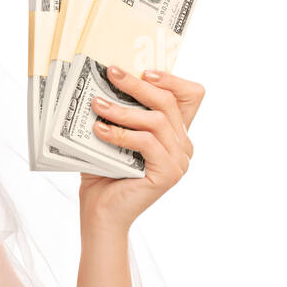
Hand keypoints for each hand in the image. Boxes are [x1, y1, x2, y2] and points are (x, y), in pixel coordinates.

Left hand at [78, 65, 204, 231]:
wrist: (100, 214)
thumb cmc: (103, 175)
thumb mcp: (112, 137)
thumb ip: (118, 113)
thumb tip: (102, 82)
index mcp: (174, 134)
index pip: (190, 96)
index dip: (172, 79)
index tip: (144, 71)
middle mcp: (183, 146)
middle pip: (170, 103)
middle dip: (139, 85)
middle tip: (112, 73)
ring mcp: (179, 161)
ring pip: (157, 120)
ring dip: (123, 109)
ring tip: (97, 105)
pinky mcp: (168, 173)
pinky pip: (147, 143)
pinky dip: (121, 134)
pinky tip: (99, 130)